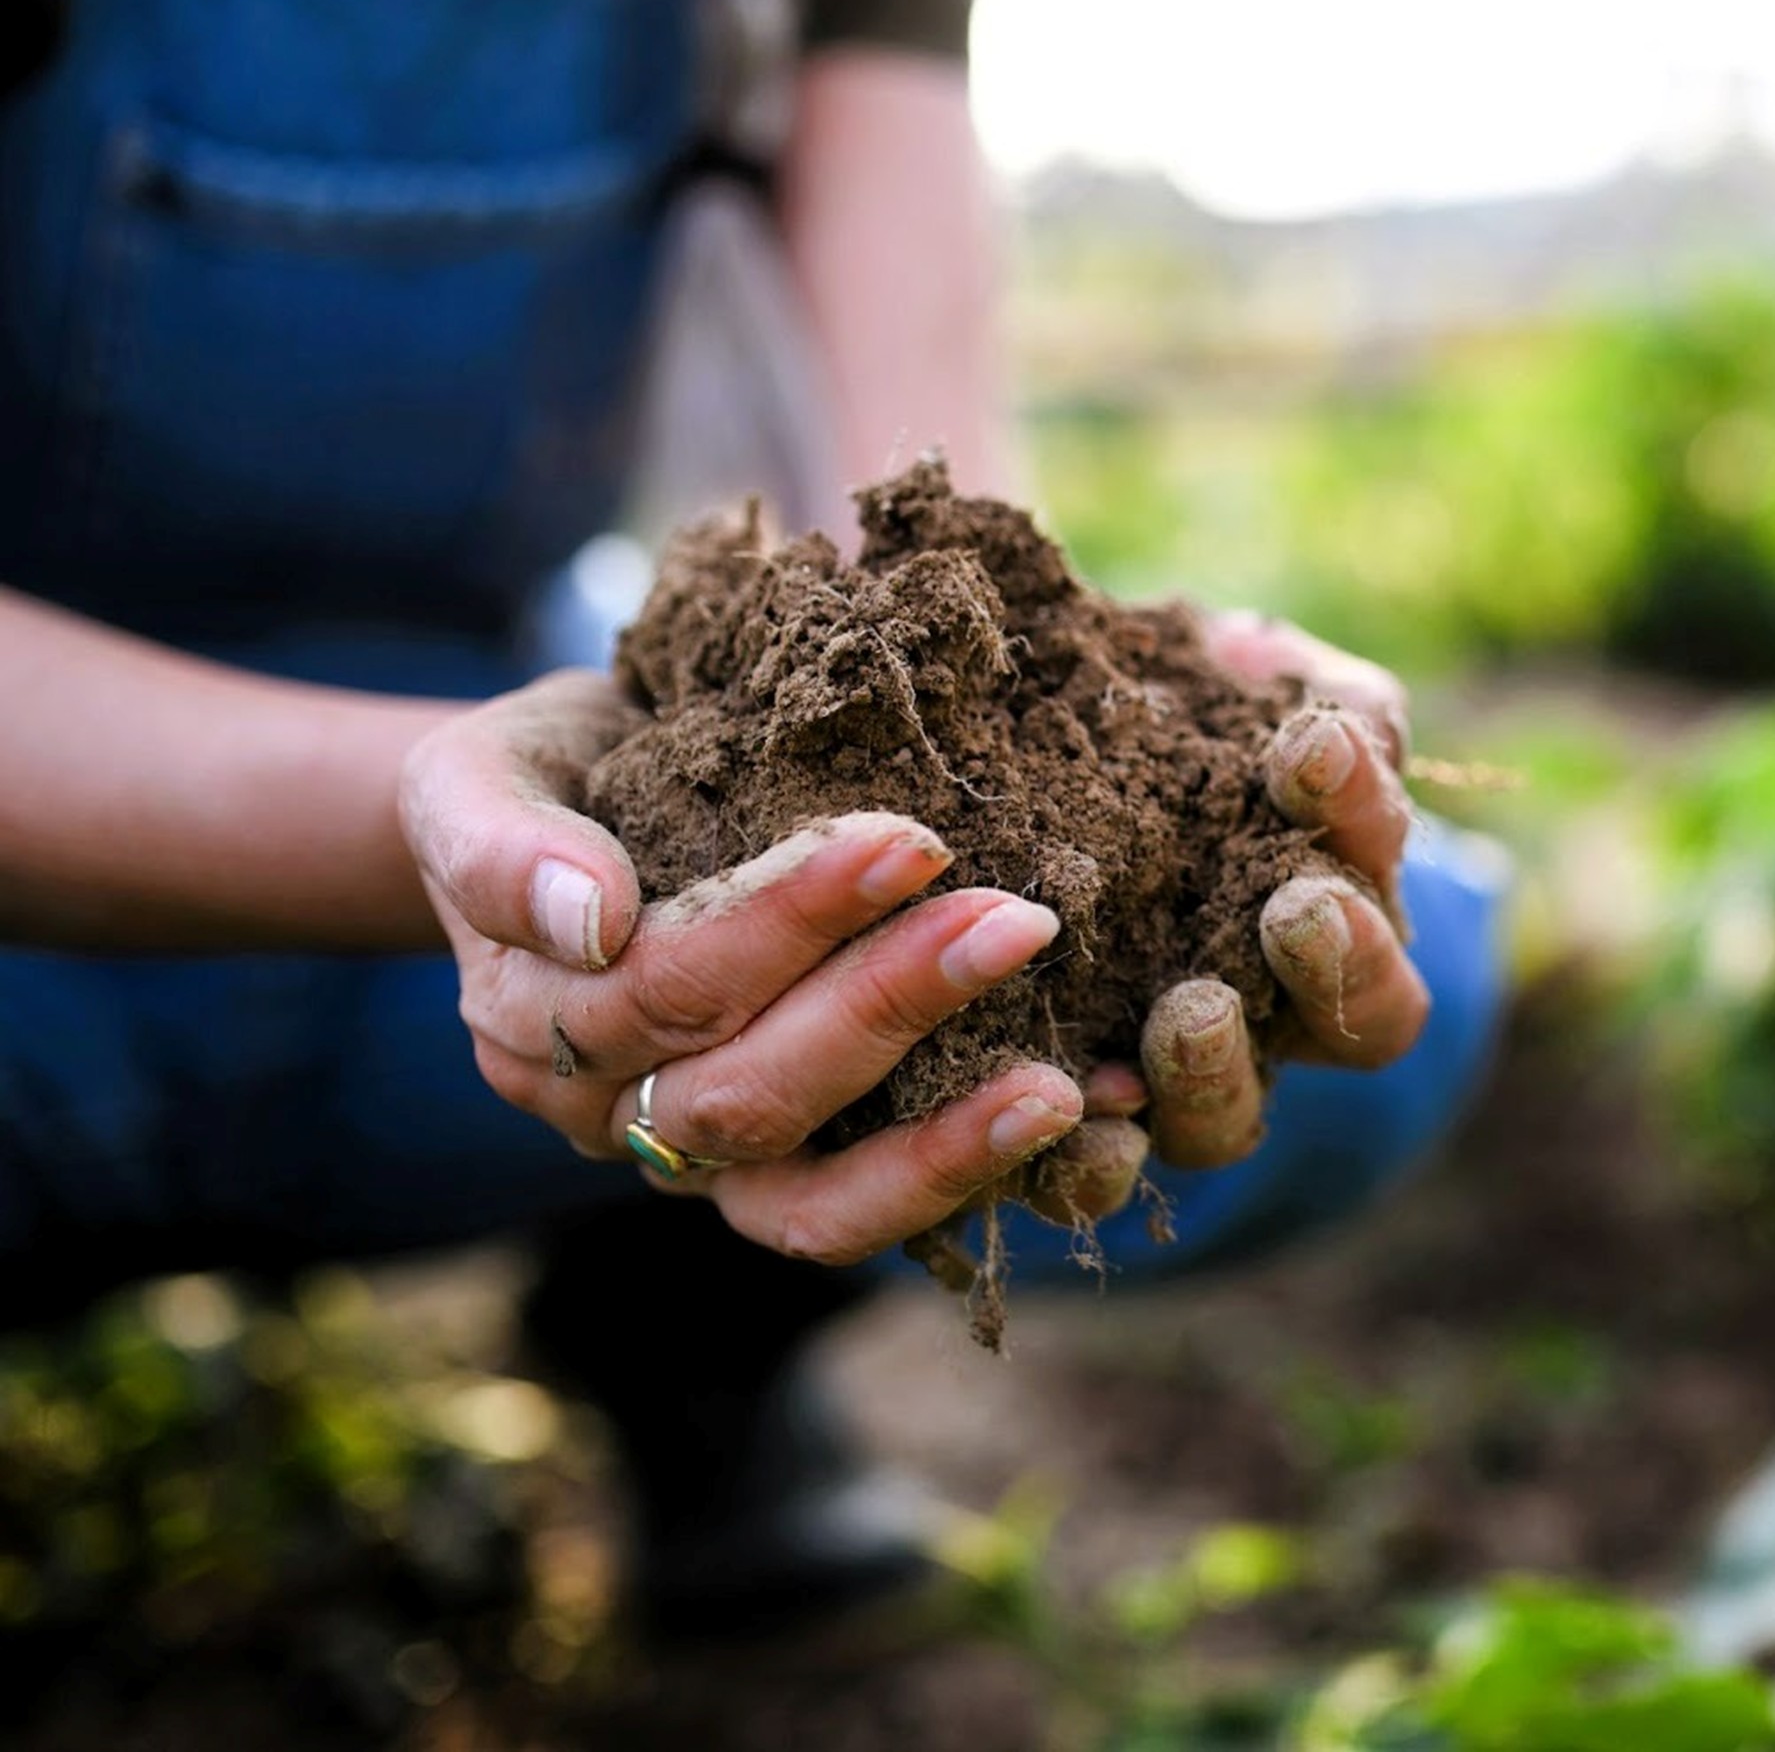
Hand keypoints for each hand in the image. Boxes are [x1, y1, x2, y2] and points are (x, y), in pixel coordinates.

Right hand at [398, 671, 1082, 1264]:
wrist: (565, 816)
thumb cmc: (544, 778)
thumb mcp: (477, 777)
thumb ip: (502, 845)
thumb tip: (589, 919)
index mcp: (531, 1025)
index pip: (670, 986)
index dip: (791, 922)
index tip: (913, 840)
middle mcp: (607, 1117)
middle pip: (749, 1093)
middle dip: (888, 1009)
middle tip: (1020, 922)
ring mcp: (696, 1169)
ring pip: (810, 1202)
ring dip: (942, 1141)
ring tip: (1064, 1085)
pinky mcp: (780, 1184)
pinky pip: (864, 1217)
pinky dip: (967, 1185)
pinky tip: (1075, 1123)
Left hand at [1041, 616, 1430, 1220]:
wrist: (1014, 790)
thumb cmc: (1148, 720)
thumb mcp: (1222, 680)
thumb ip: (1283, 691)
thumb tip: (1310, 706)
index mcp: (1334, 889)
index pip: (1381, 863)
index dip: (1361, 810)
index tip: (1310, 749)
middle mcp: (1280, 1010)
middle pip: (1360, 1024)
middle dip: (1342, 963)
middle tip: (1300, 910)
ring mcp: (1180, 1081)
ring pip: (1230, 1119)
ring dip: (1221, 1070)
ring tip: (1190, 1012)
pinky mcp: (1068, 1132)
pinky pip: (1093, 1178)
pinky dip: (1088, 1166)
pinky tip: (1064, 1111)